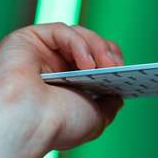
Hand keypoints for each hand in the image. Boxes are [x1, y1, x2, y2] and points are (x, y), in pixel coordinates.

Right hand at [0, 22, 125, 157]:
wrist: (28, 126)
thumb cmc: (57, 126)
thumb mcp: (95, 118)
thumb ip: (108, 104)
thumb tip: (119, 93)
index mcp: (64, 87)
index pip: (93, 64)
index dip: (112, 63)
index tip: (129, 73)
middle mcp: (51, 69)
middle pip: (88, 47)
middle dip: (109, 54)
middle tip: (119, 68)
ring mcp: (40, 53)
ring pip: (78, 36)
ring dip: (98, 48)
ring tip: (108, 67)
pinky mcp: (28, 39)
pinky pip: (62, 32)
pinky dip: (79, 44)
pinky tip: (87, 63)